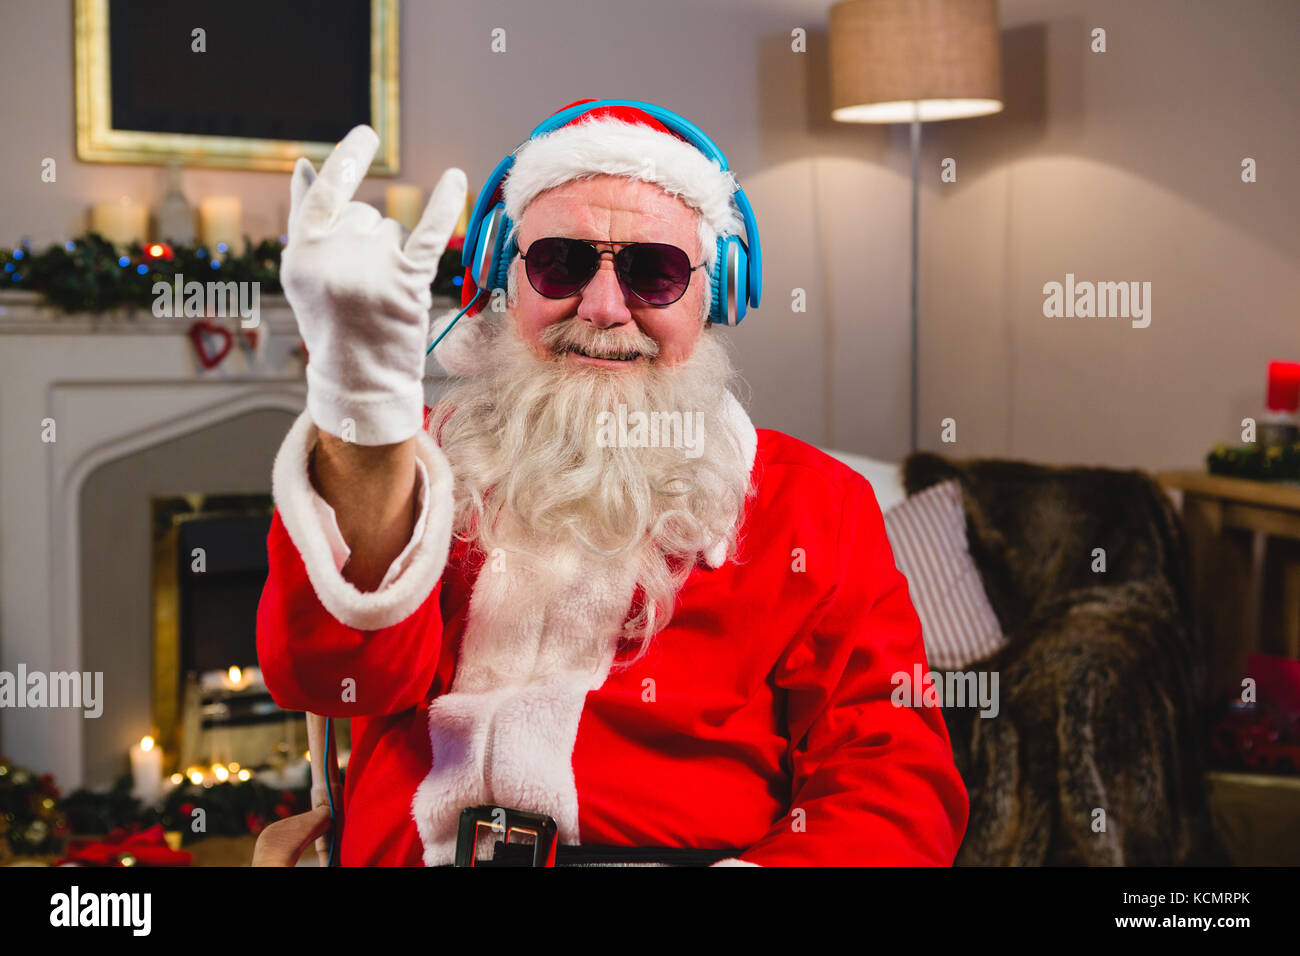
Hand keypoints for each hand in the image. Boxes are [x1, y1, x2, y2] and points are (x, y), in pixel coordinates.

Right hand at [281, 125, 467, 444]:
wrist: (360, 381)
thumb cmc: (333, 323)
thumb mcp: (307, 275)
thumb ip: (307, 222)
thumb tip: (304, 165)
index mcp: (300, 254)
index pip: (324, 194)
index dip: (347, 162)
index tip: (366, 135)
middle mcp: (332, 258)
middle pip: (364, 216)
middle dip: (368, 241)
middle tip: (360, 286)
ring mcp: (368, 271)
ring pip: (391, 230)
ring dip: (391, 254)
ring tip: (379, 295)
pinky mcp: (405, 285)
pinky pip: (426, 233)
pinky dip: (444, 203)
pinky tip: (455, 176)